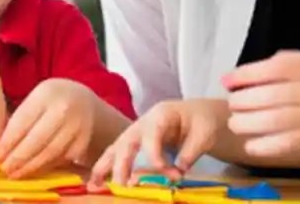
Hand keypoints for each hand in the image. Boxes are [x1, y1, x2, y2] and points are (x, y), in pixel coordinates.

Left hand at [0, 78, 94, 178]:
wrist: (83, 101)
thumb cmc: (50, 101)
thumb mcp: (35, 99)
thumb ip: (20, 118)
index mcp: (45, 93)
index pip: (23, 121)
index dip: (8, 141)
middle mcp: (63, 109)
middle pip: (37, 139)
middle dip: (18, 158)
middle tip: (4, 169)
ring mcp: (76, 127)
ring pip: (49, 152)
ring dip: (30, 166)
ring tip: (15, 174)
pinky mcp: (82, 143)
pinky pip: (60, 159)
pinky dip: (44, 167)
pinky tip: (32, 172)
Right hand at [89, 99, 221, 187]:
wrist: (200, 114)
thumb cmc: (203, 120)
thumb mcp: (205, 133)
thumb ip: (191, 151)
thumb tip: (178, 170)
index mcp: (161, 114)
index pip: (151, 135)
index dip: (156, 156)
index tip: (170, 174)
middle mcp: (144, 122)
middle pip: (127, 140)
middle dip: (121, 162)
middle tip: (122, 185)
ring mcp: (138, 132)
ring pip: (117, 147)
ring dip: (105, 165)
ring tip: (94, 183)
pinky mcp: (137, 143)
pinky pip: (119, 154)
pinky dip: (107, 167)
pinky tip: (98, 182)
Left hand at [223, 51, 299, 156]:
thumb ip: (287, 65)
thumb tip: (244, 75)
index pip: (275, 68)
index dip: (247, 74)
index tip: (227, 80)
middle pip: (271, 96)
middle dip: (243, 100)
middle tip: (231, 103)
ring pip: (275, 121)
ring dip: (248, 123)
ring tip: (235, 122)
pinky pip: (287, 143)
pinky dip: (265, 145)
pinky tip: (251, 144)